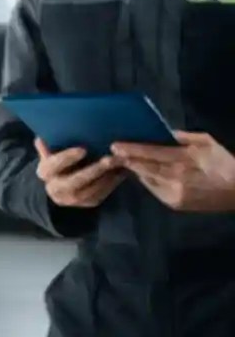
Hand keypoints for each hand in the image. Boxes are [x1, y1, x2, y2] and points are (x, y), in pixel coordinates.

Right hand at [35, 139, 125, 207]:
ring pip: (90, 191)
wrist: (62, 184)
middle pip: (74, 181)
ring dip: (106, 178)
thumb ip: (48, 147)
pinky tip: (120, 173)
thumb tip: (40, 139)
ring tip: (118, 164)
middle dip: (93, 171)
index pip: (53, 165)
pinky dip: (111, 184)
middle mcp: (55, 189)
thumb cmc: (58, 162)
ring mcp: (71, 199)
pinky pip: (100, 195)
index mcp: (45, 173)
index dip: (67, 158)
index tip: (83, 150)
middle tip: (108, 160)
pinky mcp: (87, 203)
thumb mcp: (50, 153)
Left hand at [112, 132, 234, 211]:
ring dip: (135, 170)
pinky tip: (141, 173)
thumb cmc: (223, 162)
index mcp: (184, 160)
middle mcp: (176, 178)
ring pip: (147, 179)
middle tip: (113, 152)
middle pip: (145, 167)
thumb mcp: (206, 141)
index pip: (151, 153)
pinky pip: (154, 189)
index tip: (115, 145)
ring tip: (124, 160)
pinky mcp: (175, 203)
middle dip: (127, 160)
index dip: (132, 150)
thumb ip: (183, 137)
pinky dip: (147, 180)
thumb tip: (164, 132)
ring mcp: (174, 193)